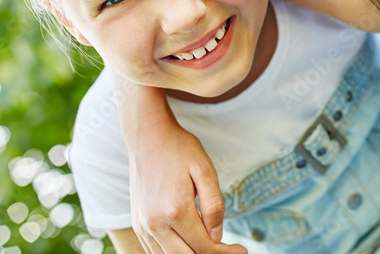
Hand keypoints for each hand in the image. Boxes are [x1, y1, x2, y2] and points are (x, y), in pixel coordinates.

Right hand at [128, 122, 246, 253]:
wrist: (147, 137)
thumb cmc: (179, 150)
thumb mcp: (205, 170)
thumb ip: (213, 205)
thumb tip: (217, 235)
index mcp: (175, 210)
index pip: (204, 247)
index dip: (225, 252)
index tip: (242, 249)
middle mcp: (155, 223)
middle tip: (229, 250)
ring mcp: (143, 226)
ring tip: (212, 246)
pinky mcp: (137, 224)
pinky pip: (155, 252)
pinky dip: (173, 253)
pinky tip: (190, 244)